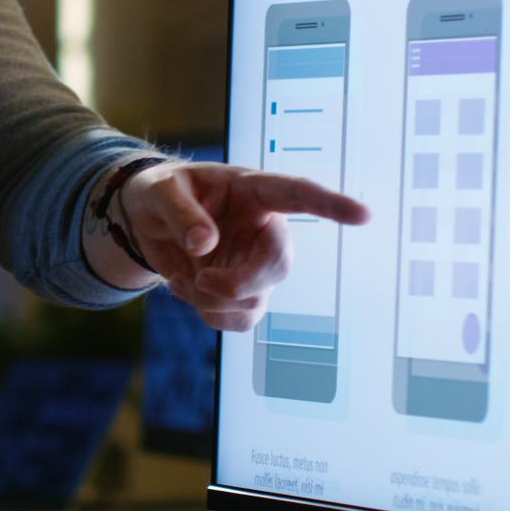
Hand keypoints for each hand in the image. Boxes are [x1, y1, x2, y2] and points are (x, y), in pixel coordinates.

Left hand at [119, 162, 368, 330]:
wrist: (146, 220)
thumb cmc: (160, 192)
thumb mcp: (160, 191)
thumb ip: (182, 214)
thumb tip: (205, 245)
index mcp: (251, 191)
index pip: (298, 194)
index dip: (332, 206)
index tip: (364, 215)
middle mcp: (262, 228)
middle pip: (278, 265)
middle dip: (241, 284)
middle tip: (201, 282)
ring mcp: (255, 262)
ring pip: (257, 300)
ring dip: (216, 302)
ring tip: (184, 278)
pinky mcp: (242, 290)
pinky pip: (241, 319)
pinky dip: (211, 314)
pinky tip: (188, 287)